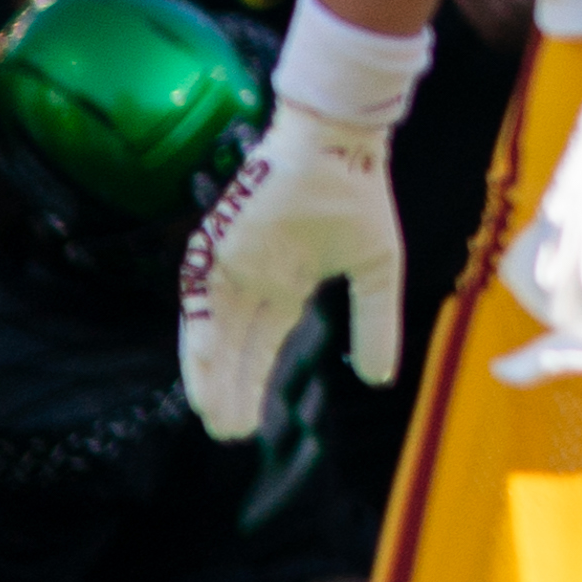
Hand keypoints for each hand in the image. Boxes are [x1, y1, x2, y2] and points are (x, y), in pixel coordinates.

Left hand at [180, 100, 402, 437]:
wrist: (339, 148)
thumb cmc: (358, 199)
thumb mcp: (376, 272)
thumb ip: (375, 323)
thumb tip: (379, 380)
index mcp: (286, 287)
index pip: (262, 347)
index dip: (254, 383)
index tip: (248, 425)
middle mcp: (253, 283)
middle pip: (234, 349)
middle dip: (230, 389)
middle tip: (227, 432)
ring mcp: (231, 266)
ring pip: (212, 331)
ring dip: (209, 371)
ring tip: (212, 411)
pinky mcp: (217, 247)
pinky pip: (201, 296)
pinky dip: (201, 328)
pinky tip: (206, 361)